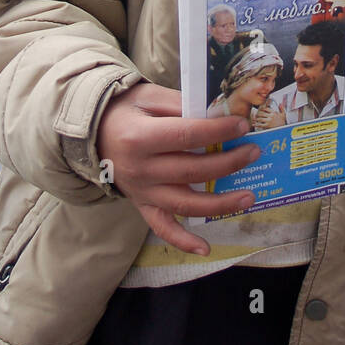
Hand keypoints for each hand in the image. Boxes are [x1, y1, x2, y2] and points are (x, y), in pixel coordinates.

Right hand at [96, 82, 259, 255]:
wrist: (91, 132)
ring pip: (185, 204)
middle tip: (253, 152)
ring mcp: (142, 192)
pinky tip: (206, 248)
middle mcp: (141, 169)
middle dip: (227, 163)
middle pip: (192, 170)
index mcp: (140, 138)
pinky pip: (163, 227)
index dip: (218, 131)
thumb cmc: (124, 110)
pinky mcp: (142, 205)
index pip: (187, 136)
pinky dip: (183, 241)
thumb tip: (217, 113)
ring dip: (220, 203)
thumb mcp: (149, 96)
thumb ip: (181, 104)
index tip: (242, 125)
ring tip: (248, 196)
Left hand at [252, 103, 285, 130]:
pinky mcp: (267, 126)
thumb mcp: (283, 114)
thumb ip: (282, 108)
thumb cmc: (282, 122)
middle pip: (262, 113)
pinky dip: (256, 124)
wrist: (282, 129)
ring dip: (257, 119)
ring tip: (255, 119)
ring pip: (260, 118)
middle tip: (256, 114)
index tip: (260, 109)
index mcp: (274, 112)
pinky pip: (260, 125)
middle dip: (258, 113)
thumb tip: (280, 103)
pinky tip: (253, 124)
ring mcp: (269, 121)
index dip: (262, 108)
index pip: (266, 108)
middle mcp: (271, 116)